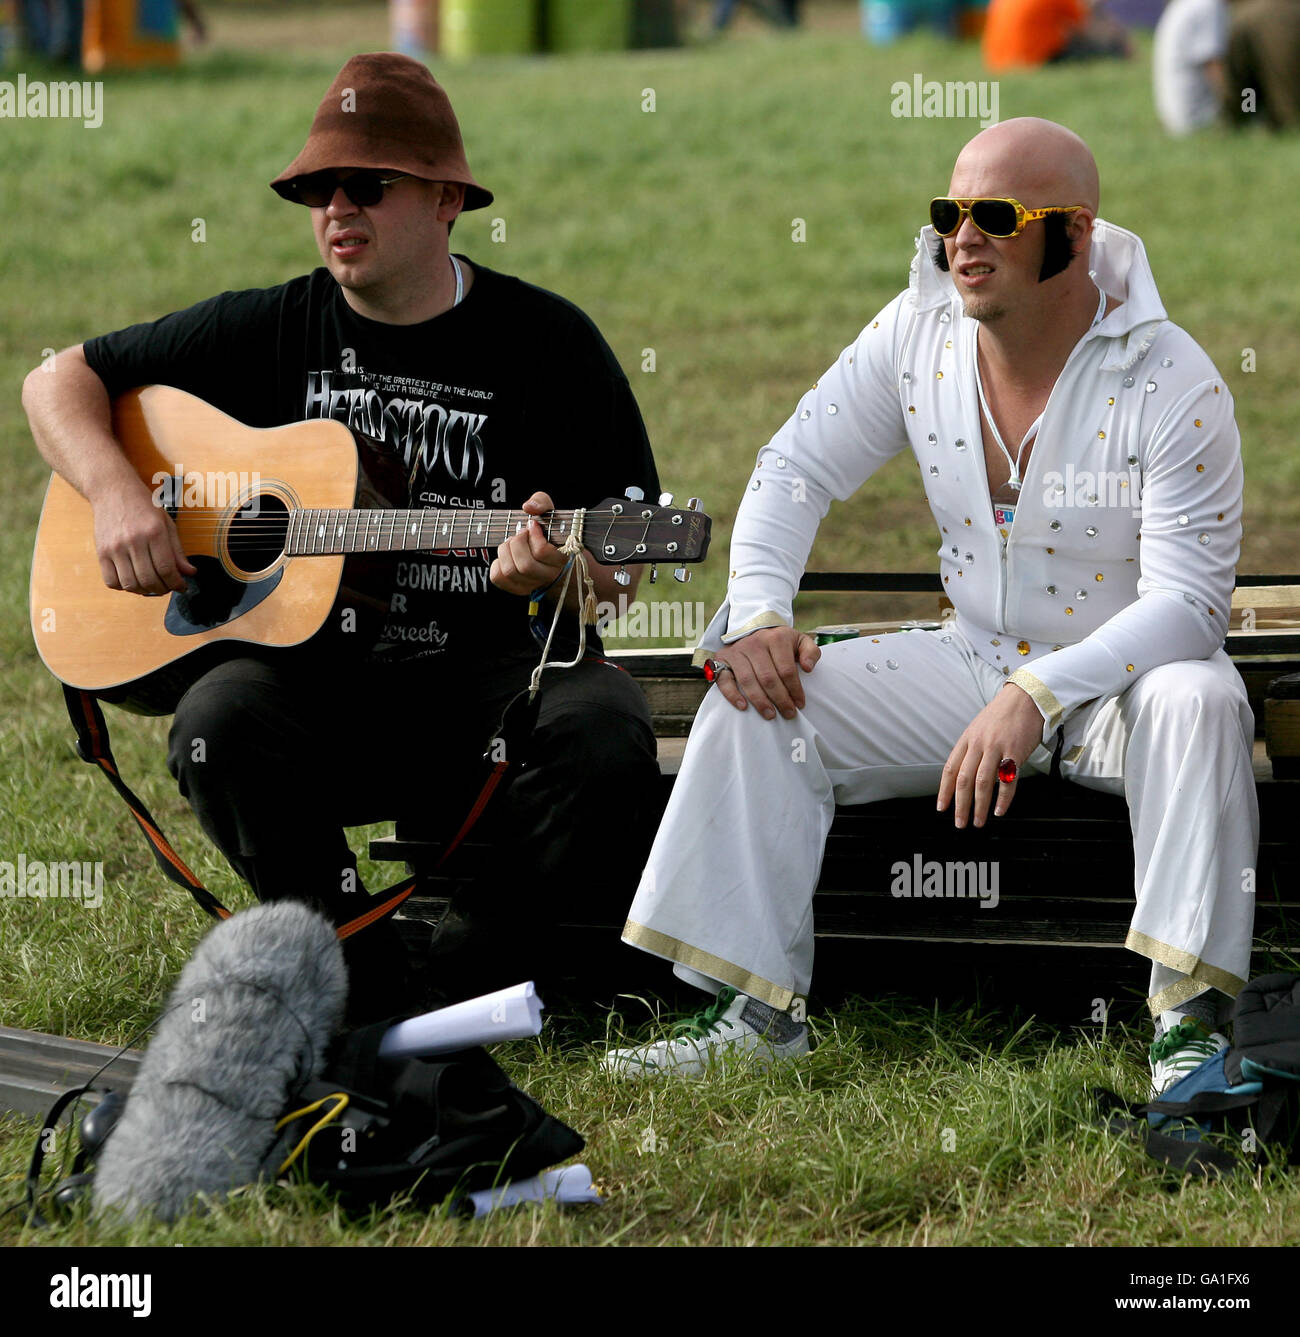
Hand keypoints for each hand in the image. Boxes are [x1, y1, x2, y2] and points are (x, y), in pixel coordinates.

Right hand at [93, 480, 195, 595]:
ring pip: (130, 584)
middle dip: (163, 589)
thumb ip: (178, 550)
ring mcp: (114, 547)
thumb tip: (189, 573)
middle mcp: (133, 540)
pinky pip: (111, 581)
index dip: (176, 583)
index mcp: (154, 532)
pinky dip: (124, 587)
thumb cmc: (143, 505)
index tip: (182, 586)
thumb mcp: (167, 523)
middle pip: (149, 579)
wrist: (112, 490)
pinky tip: (133, 580)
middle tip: (168, 587)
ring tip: (152, 585)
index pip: (166, 569)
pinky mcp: (101, 552)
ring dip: (144, 591)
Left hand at [489, 491, 567, 596]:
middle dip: (517, 543)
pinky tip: (506, 555)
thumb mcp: (548, 512)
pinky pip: (498, 577)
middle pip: (525, 566)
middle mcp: (548, 576)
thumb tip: (528, 507)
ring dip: (506, 550)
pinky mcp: (516, 588)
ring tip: (513, 543)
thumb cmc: (548, 532)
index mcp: (561, 559)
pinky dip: (497, 563)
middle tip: (521, 534)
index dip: (533, 536)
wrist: (549, 554)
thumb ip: (542, 502)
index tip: (532, 525)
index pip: (542, 553)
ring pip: (510, 571)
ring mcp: (532, 585)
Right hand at [708, 626, 819, 720]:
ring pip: (748, 681)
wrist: (753, 629)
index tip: (800, 704)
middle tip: (788, 713)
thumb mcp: (799, 640)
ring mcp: (737, 651)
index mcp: (776, 638)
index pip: (786, 669)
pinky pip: (725, 680)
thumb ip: (810, 651)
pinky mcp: (723, 659)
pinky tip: (743, 706)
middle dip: (780, 699)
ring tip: (770, 715)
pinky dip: (732, 695)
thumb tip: (808, 668)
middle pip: (768, 678)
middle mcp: (755, 643)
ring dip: (760, 701)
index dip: (794, 689)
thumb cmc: (780, 642)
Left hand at [936, 683, 1044, 827]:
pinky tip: (1000, 810)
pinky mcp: (1016, 752)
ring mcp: (997, 748)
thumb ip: (971, 749)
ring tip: (978, 821)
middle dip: (960, 805)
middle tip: (960, 822)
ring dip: (979, 806)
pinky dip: (1003, 799)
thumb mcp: (979, 727)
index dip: (944, 790)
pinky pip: (1007, 780)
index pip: (950, 769)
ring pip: (983, 783)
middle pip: (964, 780)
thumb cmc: (1003, 714)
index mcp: (967, 739)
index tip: (941, 807)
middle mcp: (979, 744)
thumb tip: (963, 773)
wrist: (1026, 698)